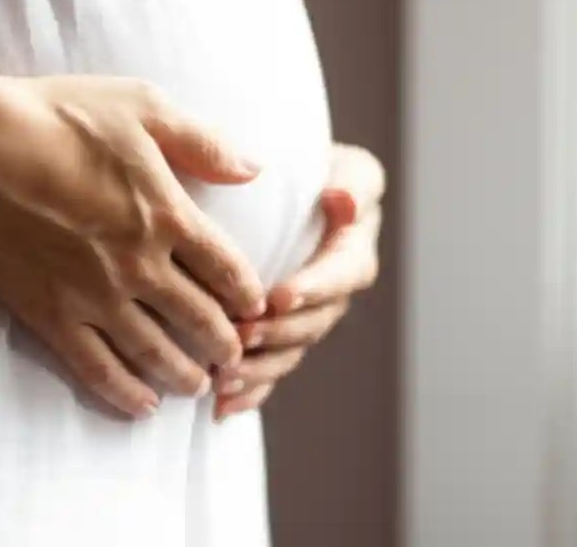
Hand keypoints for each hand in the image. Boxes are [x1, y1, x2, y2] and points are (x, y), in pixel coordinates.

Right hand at [0, 75, 266, 418]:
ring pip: (155, 351)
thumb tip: (253, 169)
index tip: (255, 307)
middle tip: (235, 356)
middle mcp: (140, 265)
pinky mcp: (51, 314)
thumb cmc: (58, 117)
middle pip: (199, 318)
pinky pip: (96, 367)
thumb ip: (201, 142)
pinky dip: (125, 391)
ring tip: (198, 386)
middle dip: (224, 343)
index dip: (247, 294)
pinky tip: (142, 404)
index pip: (226, 269)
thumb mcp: (143, 107)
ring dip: (184, 374)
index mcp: (167, 214)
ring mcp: (94, 295)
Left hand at [211, 143, 384, 420]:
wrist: (292, 193)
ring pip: (289, 353)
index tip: (279, 296)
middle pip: (312, 323)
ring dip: (259, 370)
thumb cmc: (318, 172)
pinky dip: (250, 392)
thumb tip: (343, 201)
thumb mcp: (349, 168)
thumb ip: (355, 183)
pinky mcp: (281, 338)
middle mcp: (333, 293)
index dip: (312, 288)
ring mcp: (307, 320)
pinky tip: (221, 409)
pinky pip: (271, 372)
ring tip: (224, 379)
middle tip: (240, 336)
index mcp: (353, 253)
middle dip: (277, 334)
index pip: (341, 274)